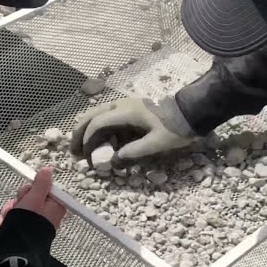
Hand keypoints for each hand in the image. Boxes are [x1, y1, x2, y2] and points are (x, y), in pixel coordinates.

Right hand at [0, 166, 65, 229]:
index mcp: (54, 207)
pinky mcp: (20, 232)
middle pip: (29, 198)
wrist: (14, 248)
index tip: (28, 192)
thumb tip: (48, 170)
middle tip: (18, 206)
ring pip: (17, 208)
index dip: (33, 189)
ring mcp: (32, 224)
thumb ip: (41, 183)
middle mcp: (45, 215)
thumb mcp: (36, 198)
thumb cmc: (29, 221)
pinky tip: (3, 226)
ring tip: (8, 219)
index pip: (43, 189)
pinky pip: (11, 220)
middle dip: (19, 201)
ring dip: (9, 212)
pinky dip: (5, 221)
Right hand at [69, 96, 196, 165]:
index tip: (85, 157)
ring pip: (98, 113)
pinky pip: (108, 116)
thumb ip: (133, 152)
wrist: (193, 112)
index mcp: (126, 112)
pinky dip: (98, 127)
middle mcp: (122, 105)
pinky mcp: (131, 109)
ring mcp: (126, 105)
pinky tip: (99, 140)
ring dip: (87, 129)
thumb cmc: (176, 127)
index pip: (97, 124)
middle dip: (79, 132)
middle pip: (91, 115)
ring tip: (81, 146)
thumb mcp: (156, 143)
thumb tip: (113, 161)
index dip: (87, 140)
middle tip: (73, 151)